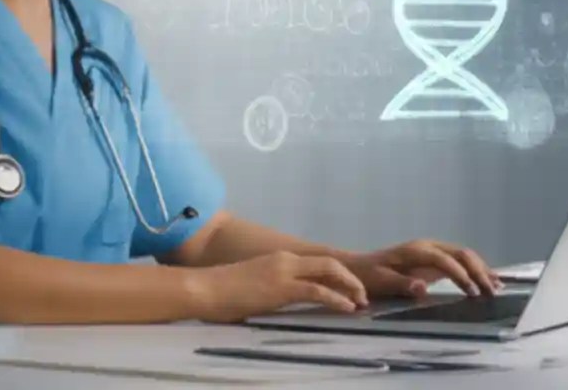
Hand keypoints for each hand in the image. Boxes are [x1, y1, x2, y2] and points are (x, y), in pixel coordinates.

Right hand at [189, 251, 368, 322]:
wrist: (204, 289)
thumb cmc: (221, 292)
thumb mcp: (253, 287)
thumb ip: (271, 289)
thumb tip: (279, 301)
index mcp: (279, 259)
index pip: (316, 263)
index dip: (337, 275)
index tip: (348, 291)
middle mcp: (286, 260)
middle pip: (329, 263)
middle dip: (350, 278)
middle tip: (362, 296)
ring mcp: (284, 271)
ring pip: (329, 271)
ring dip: (350, 287)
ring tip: (361, 303)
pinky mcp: (282, 287)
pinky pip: (318, 291)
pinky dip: (337, 299)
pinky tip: (347, 308)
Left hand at [344, 240, 501, 299]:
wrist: (358, 268)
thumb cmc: (369, 276)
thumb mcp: (382, 282)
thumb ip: (402, 284)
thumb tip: (423, 287)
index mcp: (416, 251)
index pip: (445, 260)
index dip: (461, 275)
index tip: (472, 293)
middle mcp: (427, 246)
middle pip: (461, 253)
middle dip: (478, 271)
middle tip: (491, 292)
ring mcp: (432, 251)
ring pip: (464, 255)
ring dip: (481, 269)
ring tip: (497, 287)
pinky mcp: (434, 259)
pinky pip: (459, 261)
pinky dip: (475, 269)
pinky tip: (488, 280)